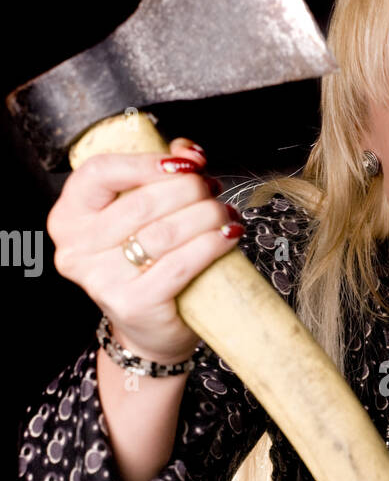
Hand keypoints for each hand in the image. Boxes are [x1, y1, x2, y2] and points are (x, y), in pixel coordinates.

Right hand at [46, 137, 240, 363]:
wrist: (149, 329)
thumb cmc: (144, 265)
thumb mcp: (139, 217)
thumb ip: (157, 176)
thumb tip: (187, 151)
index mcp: (69, 217)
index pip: (100, 172)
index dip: (147, 162)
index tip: (185, 162)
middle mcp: (76, 249)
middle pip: (140, 203)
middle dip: (187, 190)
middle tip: (212, 189)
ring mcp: (101, 279)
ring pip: (164, 232)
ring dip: (205, 215)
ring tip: (224, 212)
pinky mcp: (133, 303)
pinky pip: (180, 264)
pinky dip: (211, 245)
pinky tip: (228, 236)